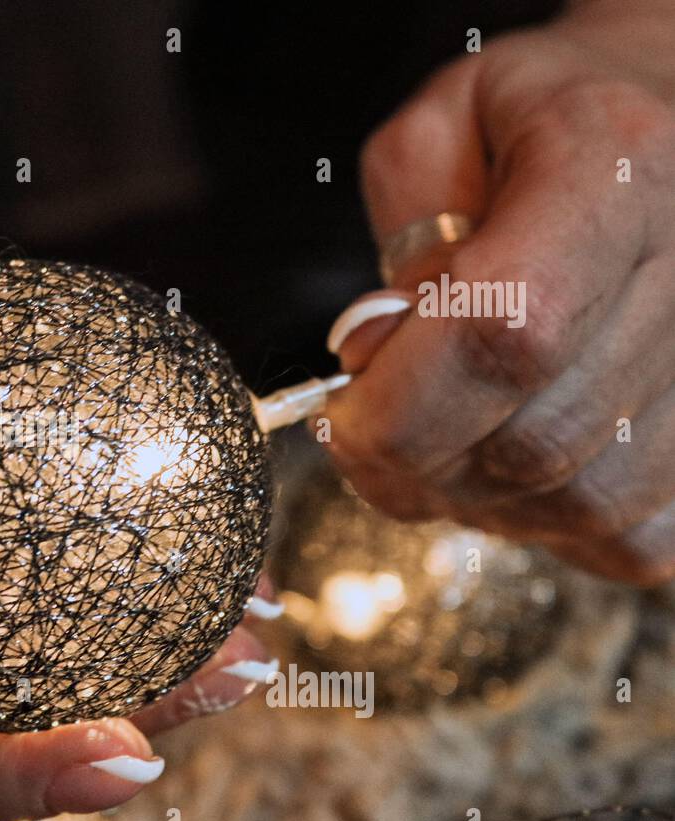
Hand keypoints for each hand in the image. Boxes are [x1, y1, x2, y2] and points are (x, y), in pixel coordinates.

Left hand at [325, 1, 674, 584]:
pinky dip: (548, 521)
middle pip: (531, 441)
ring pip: (577, 503)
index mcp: (618, 168)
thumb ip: (403, 240)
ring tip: (451, 428)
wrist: (668, 118)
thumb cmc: (541, 121)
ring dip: (477, 495)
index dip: (402, 405)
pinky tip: (517, 455)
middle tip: (375, 427)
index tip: (342, 414)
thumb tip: (376, 362)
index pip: (505, 332)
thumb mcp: (440, 129)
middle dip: (417, 461)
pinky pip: (629, 536)